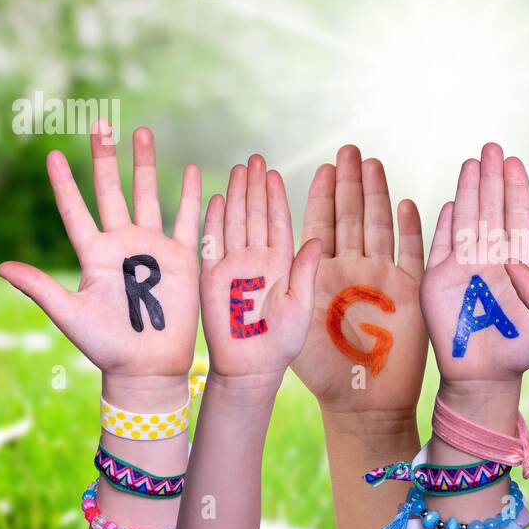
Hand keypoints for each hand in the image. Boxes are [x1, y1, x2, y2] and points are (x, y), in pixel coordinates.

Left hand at [0, 122, 200, 383]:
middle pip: (113, 190)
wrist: (148, 367)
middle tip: (102, 121)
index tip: (53, 154)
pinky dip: (191, 197)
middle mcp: (122, 245)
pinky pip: (188, 221)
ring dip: (147, 165)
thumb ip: (41, 287)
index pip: (76, 210)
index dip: (65, 184)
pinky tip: (193, 172)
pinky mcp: (183, 259)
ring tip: (143, 132)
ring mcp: (153, 249)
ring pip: (150, 195)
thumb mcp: (70, 315)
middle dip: (107, 156)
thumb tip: (3, 267)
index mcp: (94, 255)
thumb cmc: (106, 346)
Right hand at [200, 155, 321, 381]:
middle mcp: (256, 260)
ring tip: (238, 170)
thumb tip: (318, 239)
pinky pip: (211, 245)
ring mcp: (233, 267)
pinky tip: (213, 199)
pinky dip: (211, 222)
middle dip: (255, 187)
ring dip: (235, 196)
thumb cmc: (282, 344)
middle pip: (254, 215)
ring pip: (234, 223)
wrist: (251, 369)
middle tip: (255, 159)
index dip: (276, 198)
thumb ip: (305, 272)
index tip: (275, 174)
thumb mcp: (301, 306)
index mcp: (280, 264)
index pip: (278, 222)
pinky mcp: (211, 278)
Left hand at [290, 145, 427, 415]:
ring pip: (380, 225)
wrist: (361, 402)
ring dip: (377, 194)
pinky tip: (406, 203)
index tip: (322, 164)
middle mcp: (353, 268)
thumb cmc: (323, 370)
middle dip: (350, 182)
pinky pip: (412, 253)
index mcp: (322, 272)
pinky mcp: (409, 292)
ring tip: (372, 163)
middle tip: (348, 149)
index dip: (322, 193)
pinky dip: (410, 229)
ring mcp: (382, 278)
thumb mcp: (299, 320)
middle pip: (351, 215)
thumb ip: (299, 279)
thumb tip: (303, 239)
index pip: (320, 222)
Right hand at [421, 144, 528, 385]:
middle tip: (494, 148)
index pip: (516, 218)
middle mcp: (489, 259)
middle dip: (491, 179)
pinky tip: (448, 202)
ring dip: (468, 192)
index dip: (515, 190)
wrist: (484, 376)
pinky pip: (440, 247)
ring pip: (466, 221)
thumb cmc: (519, 350)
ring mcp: (462, 267)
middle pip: (490, 211)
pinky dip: (443, 226)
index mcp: (516, 262)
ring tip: (472, 163)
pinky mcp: (437, 281)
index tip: (516, 162)